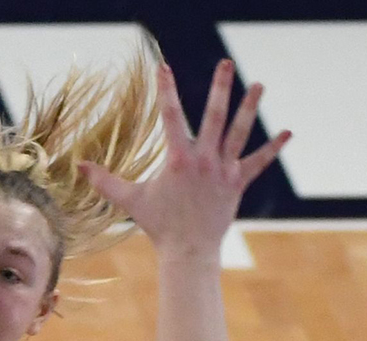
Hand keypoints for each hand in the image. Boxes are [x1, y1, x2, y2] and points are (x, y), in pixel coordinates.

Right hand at [82, 60, 289, 263]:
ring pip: (239, 133)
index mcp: (178, 159)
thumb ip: (104, 181)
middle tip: (226, 63)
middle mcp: (204, 160)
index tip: (164, 67)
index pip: (170, 116)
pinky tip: (288, 133)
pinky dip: (273, 148)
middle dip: (220, 88)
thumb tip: (78, 166)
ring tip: (259, 84)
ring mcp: (224, 171)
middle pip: (214, 116)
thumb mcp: (129, 200)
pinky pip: (258, 162)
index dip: (166, 90)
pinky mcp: (237, 183)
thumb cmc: (158, 225)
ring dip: (250, 108)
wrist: (189, 251)